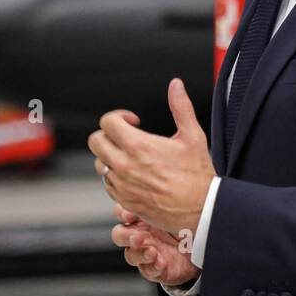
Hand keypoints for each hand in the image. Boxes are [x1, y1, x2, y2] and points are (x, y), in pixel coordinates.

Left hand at [89, 78, 214, 235]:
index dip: (119, 116)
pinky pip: (108, 183)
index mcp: (139, 146)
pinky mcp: (124, 201)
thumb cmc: (198, 175)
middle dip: (109, 134)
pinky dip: (116, 176)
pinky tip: (135, 174)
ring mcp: (122, 185)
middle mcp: (125, 166)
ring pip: (100, 163)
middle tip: (126, 136)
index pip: (108, 123)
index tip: (134, 121)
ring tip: (131, 156)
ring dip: (111, 156)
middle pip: (95, 142)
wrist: (200, 209)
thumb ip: (181, 107)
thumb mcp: (193, 135)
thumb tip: (176, 86)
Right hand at [111, 203, 199, 286]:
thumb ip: (165, 199)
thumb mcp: (179, 207)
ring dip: (140, 254)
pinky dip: (153, 267)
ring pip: (131, 255)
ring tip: (152, 252)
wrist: (204, 248)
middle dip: (126, 236)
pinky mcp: (154, 269)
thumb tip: (160, 179)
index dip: (122, 213)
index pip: (122, 212)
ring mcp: (146, 252)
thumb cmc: (191, 224)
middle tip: (139, 238)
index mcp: (143, 217)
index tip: (130, 215)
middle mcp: (141, 234)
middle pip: (119, 235)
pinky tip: (161, 262)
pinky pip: (148, 270)